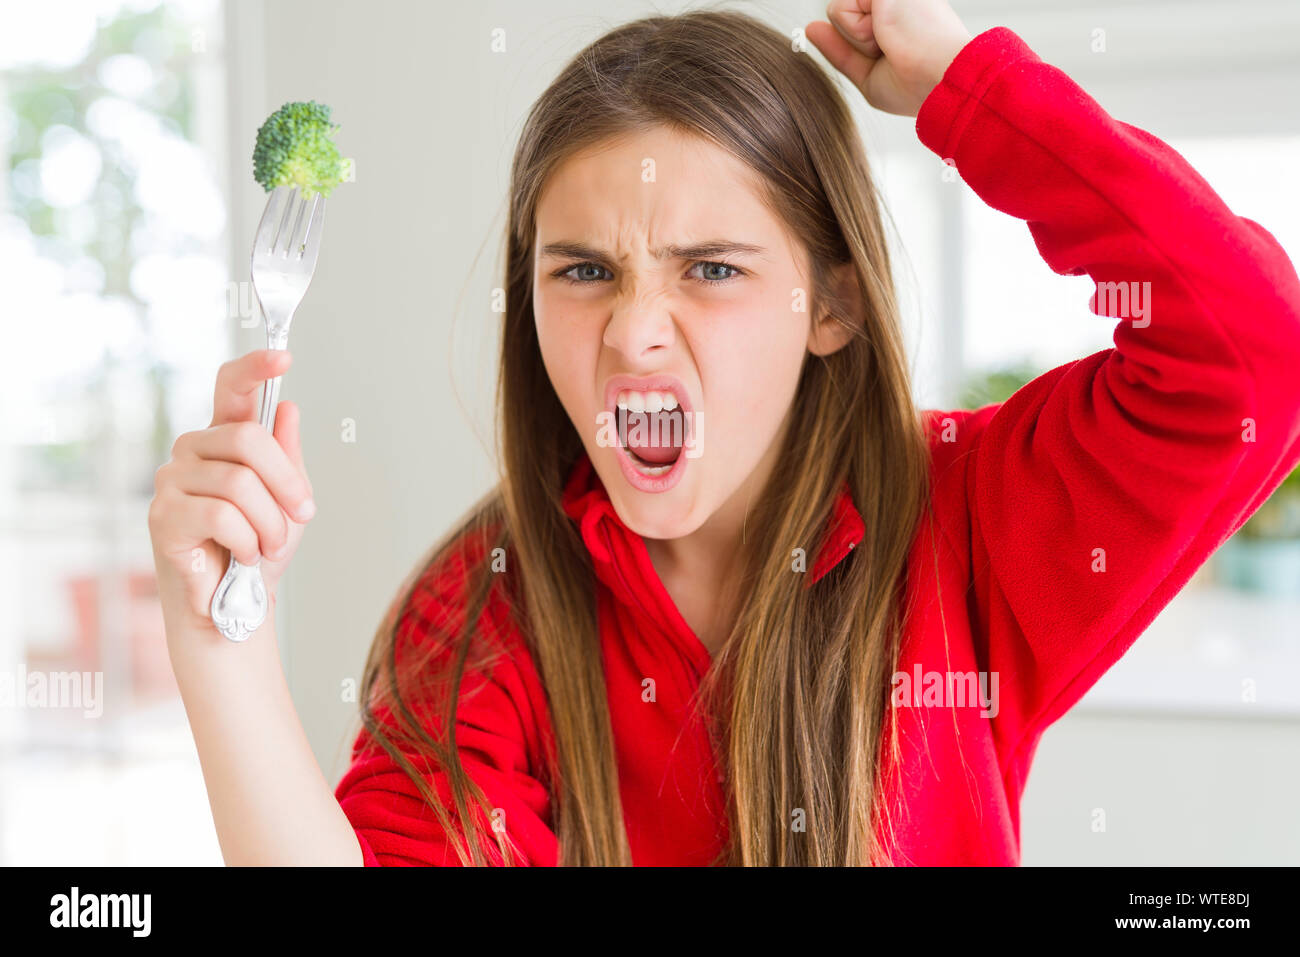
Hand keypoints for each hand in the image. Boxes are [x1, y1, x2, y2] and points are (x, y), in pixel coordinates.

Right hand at [148, 349, 315, 629]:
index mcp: (224, 439)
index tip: (283, 356)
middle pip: (249, 438)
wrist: (237, 605)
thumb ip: (286, 456)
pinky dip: (248, 541)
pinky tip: (244, 555)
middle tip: (301, 516)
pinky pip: (222, 516)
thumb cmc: (258, 549)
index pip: (231, 388)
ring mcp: (173, 480)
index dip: (255, 368)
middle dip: (287, 482)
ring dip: (270, 523)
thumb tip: (286, 407)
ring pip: (240, 483)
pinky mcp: (164, 516)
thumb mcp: (287, 500)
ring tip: (269, 547)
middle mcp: (193, 450)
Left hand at [806, 0, 972, 117]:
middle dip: (858, 45)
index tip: (892, 56)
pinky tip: (886, 31)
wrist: (940, 78)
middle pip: (843, 20)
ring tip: (891, 41)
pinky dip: (856, 31)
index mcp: (899, 17)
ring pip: (838, 13)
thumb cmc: (918, 85)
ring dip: (857, 39)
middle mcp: (895, 2)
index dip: (860, 48)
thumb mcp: (869, 74)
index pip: (855, 25)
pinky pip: (839, 10)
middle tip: (893, 52)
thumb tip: (811, 29)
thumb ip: (840, 51)